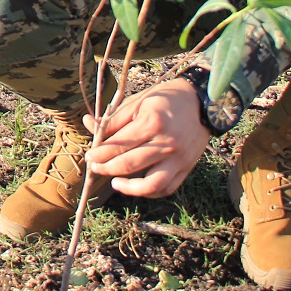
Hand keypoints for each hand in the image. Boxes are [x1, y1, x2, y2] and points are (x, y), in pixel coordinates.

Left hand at [84, 78, 210, 197]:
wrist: (202, 103)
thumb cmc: (166, 99)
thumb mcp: (138, 102)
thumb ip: (114, 118)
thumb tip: (88, 123)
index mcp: (152, 122)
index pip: (118, 145)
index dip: (99, 153)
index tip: (90, 156)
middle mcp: (166, 143)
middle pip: (129, 165)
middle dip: (106, 168)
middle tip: (95, 167)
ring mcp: (178, 158)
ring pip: (150, 184)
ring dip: (128, 188)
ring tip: (115, 182)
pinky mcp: (186, 168)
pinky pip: (166, 188)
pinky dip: (149, 191)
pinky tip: (136, 186)